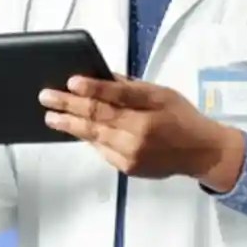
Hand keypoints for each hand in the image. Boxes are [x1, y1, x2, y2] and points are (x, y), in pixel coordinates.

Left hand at [39, 75, 245, 190]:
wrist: (200, 152)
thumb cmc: (181, 116)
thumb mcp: (162, 94)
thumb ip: (132, 88)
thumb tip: (102, 78)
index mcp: (148, 112)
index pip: (114, 98)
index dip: (92, 89)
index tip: (71, 81)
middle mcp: (138, 135)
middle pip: (97, 118)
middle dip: (68, 106)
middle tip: (46, 97)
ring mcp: (131, 155)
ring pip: (94, 136)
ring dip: (70, 126)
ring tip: (51, 117)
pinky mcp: (127, 168)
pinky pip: (102, 150)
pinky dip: (88, 139)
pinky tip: (74, 130)